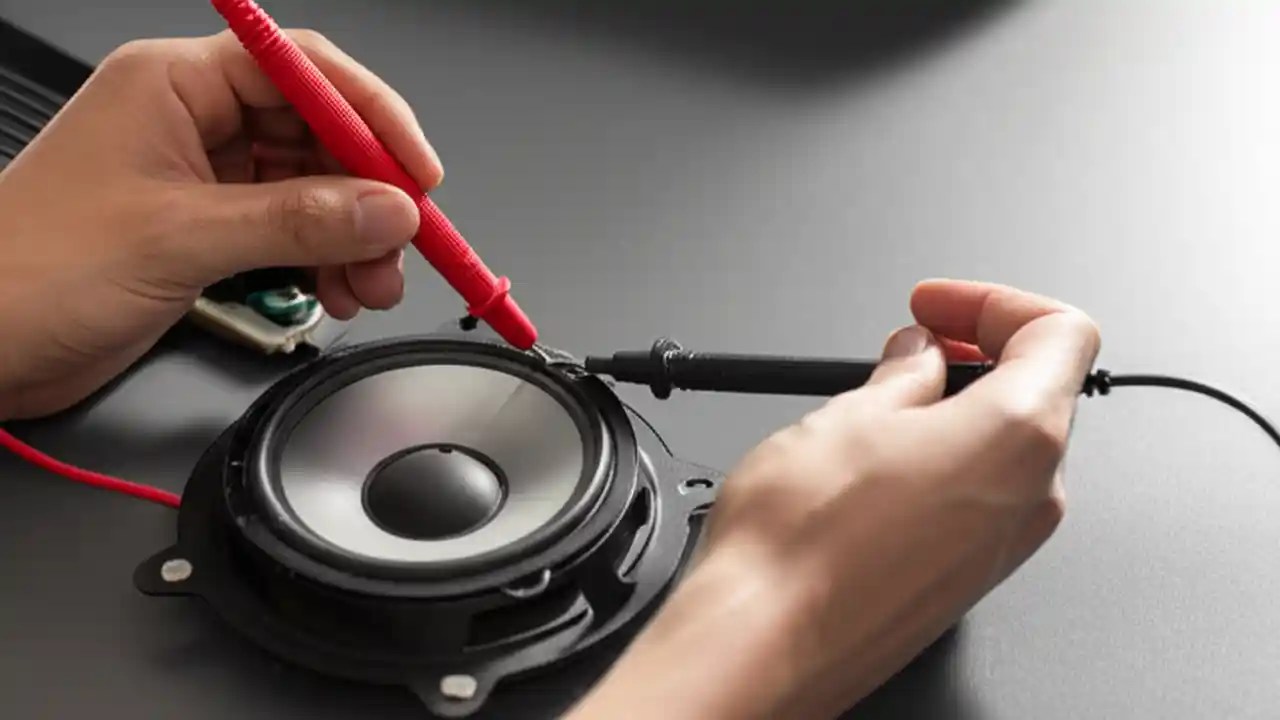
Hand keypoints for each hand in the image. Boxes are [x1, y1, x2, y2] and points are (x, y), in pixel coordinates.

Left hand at [0, 30, 440, 419]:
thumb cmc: (31, 270)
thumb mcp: (181, 239)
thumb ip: (296, 222)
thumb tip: (387, 210)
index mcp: (175, 85)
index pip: (303, 71)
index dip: (372, 116)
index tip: (416, 173)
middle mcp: (193, 120)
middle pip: (316, 133)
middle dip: (368, 192)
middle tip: (403, 244)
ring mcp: (201, 176)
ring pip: (310, 188)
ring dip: (352, 237)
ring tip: (371, 284)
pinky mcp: (205, 227)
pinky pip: (288, 229)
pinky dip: (322, 260)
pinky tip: (336, 289)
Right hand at [568, 279, 1100, 718]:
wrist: (765, 644)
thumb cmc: (799, 540)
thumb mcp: (848, 414)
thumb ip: (903, 373)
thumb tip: (918, 356)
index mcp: (1019, 437)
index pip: (1061, 333)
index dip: (993, 302)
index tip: (934, 306)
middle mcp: (1031, 496)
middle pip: (1038, 389)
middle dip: (973, 352)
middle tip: (904, 343)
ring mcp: (1002, 545)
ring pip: (1004, 445)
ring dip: (953, 407)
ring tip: (875, 402)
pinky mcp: (966, 577)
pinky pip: (978, 497)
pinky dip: (943, 459)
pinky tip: (875, 461)